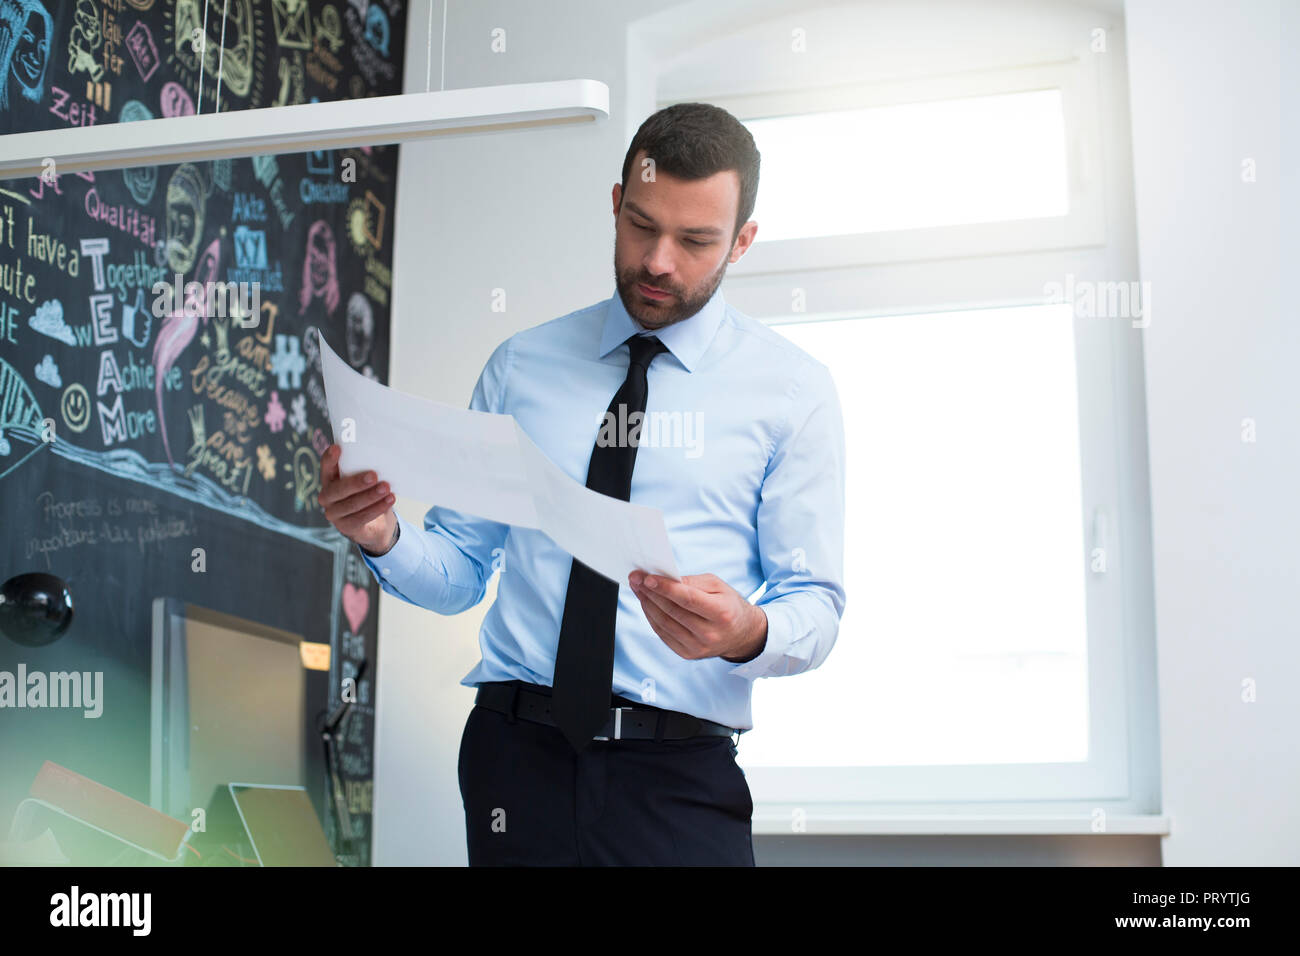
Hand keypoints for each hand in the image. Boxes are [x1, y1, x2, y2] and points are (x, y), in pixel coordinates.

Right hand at [318, 444, 396, 554]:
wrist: (374, 523)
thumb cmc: (368, 493)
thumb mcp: (366, 480)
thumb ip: (366, 469)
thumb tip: (382, 458)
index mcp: (330, 480)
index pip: (326, 467)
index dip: (330, 459)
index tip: (337, 448)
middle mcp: (327, 497)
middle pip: (338, 490)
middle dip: (356, 482)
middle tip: (374, 475)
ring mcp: (334, 514)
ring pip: (352, 504)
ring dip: (371, 496)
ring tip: (386, 488)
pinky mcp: (346, 527)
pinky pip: (361, 518)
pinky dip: (377, 508)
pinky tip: (389, 500)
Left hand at [627, 571, 767, 662]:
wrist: (740, 635)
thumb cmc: (728, 605)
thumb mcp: (718, 586)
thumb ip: (693, 582)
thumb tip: (667, 579)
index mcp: (721, 613)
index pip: (688, 599)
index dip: (666, 588)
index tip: (647, 578)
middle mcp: (710, 634)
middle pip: (673, 611)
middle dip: (650, 593)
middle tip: (636, 578)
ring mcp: (698, 648)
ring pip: (664, 624)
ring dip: (647, 604)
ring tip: (638, 589)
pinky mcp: (688, 655)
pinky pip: (663, 634)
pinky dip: (651, 617)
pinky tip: (647, 604)